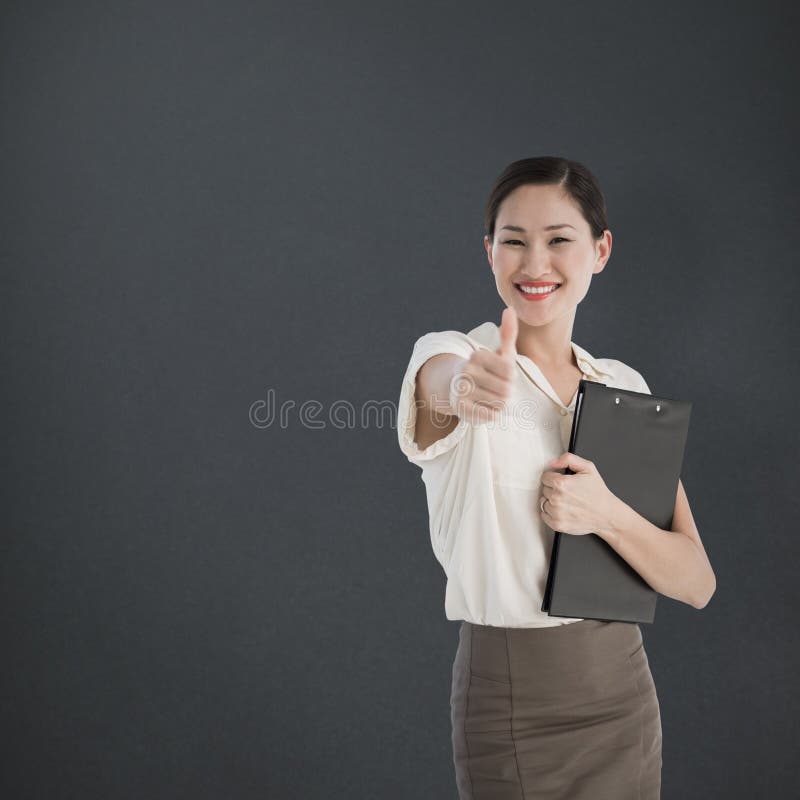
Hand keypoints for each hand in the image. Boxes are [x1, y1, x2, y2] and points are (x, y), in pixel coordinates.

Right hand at [448, 307, 517, 424]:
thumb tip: (510, 309)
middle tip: (496, 388)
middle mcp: (466, 372)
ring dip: (500, 403)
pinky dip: (492, 413)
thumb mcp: (499, 352)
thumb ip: (508, 333)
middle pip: (506, 389)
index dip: (511, 376)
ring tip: (490, 397)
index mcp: (477, 356)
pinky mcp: (460, 409)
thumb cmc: (486, 369)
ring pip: (500, 403)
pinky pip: (491, 416)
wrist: (456, 387)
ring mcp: (461, 391)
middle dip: (507, 391)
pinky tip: (483, 406)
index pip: (510, 372)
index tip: (502, 374)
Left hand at [539, 452, 620, 535]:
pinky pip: (544, 515)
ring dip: (552, 501)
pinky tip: (563, 510)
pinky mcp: (557, 524)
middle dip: (554, 489)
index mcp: (562, 483)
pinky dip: (550, 513)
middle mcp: (557, 498)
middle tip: (568, 492)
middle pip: (544, 489)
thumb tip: (553, 463)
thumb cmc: (598, 493)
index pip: (545, 477)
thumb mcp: (588, 468)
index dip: (555, 478)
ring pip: (544, 502)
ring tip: (567, 502)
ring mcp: (556, 512)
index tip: (563, 482)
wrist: (607, 514)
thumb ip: (568, 459)